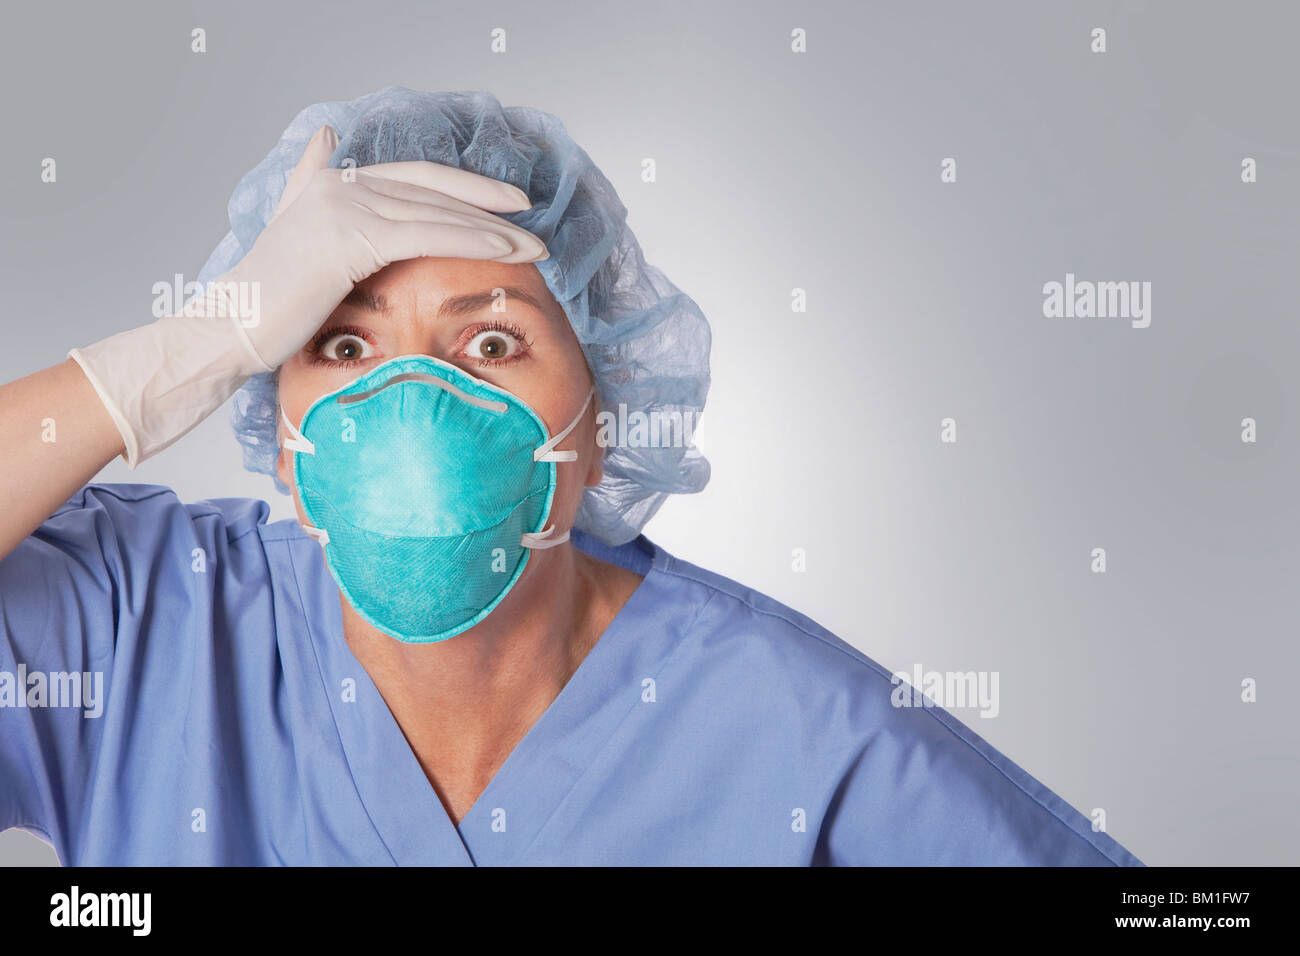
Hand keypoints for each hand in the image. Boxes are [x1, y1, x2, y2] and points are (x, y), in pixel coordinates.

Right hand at [221, 124, 548, 370]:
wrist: (229, 328)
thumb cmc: (267, 300)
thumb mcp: (293, 229)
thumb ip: (311, 182)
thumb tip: (328, 137)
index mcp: (331, 180)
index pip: (415, 178)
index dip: (464, 187)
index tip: (506, 203)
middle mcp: (338, 183)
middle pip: (433, 190)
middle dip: (489, 206)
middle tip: (533, 220)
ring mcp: (342, 205)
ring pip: (437, 213)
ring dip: (493, 229)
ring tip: (534, 246)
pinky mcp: (349, 237)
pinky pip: (426, 235)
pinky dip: (471, 240)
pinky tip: (505, 249)